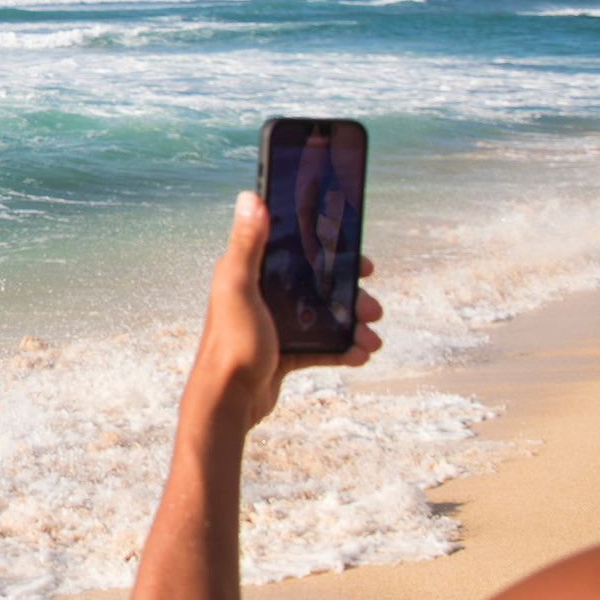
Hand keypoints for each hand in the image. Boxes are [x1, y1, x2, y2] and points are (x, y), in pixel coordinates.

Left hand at [189, 192, 381, 430]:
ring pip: (324, 314)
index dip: (326, 248)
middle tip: (371, 305)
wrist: (227, 402)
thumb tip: (251, 197)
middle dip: (348, 292)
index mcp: (247, 272)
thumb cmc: (229, 344)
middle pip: (315, 282)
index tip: (357, 255)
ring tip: (372, 336)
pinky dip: (343, 348)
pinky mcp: (283, 350)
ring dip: (352, 323)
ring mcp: (273, 323)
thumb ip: (247, 245)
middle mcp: (260, 293)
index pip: (293, 248)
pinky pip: (321, 344)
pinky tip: (360, 354)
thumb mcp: (237, 288)